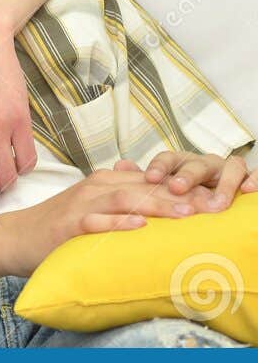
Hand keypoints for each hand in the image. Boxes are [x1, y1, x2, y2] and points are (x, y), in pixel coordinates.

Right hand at [1, 166, 201, 275]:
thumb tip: (137, 172)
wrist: (14, 237)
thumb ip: (114, 189)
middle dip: (182, 194)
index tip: (215, 197)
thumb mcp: (88, 203)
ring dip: (158, 204)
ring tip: (188, 212)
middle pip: (144, 187)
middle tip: (215, 204)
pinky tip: (139, 225)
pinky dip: (119, 222)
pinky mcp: (68, 225)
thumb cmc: (55, 226)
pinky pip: (96, 221)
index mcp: (103, 182)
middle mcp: (94, 188)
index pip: (151, 181)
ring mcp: (80, 205)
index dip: (184, 187)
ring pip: (125, 199)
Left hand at [125, 151, 256, 211]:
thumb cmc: (189, 191)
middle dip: (187, 176)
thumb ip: (145, 178)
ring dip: (223, 184)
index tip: (150, 178)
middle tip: (177, 189)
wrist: (221, 194)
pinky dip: (253, 180)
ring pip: (229, 167)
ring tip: (216, 204)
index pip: (169, 158)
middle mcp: (206, 164)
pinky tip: (249, 190)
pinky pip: (254, 175)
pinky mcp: (249, 179)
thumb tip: (119, 165)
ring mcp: (229, 171)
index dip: (159, 166)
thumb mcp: (168, 184)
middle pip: (196, 164)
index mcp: (182, 164)